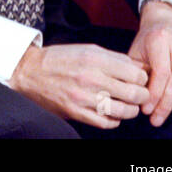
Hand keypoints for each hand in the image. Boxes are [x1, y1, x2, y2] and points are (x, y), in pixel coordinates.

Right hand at [10, 43, 150, 127]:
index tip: (138, 81)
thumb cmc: (60, 59)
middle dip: (142, 96)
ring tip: (127, 106)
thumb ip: (114, 58)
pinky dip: (115, 120)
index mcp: (95, 59)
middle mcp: (91, 78)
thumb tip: (139, 69)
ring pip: (124, 111)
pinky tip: (111, 113)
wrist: (29, 72)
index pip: (136, 74)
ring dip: (131, 110)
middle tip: (139, 95)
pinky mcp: (76, 112)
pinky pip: (107, 122)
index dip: (142, 79)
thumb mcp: (87, 49)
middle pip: (134, 94)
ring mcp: (83, 97)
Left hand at [128, 0, 171, 126]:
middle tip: (156, 119)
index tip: (146, 110)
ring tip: (163, 108)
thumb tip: (133, 96)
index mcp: (159, 38)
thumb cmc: (148, 39)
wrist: (168, 19)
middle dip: (166, 104)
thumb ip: (134, 71)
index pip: (160, 73)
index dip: (154, 94)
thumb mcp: (136, 51)